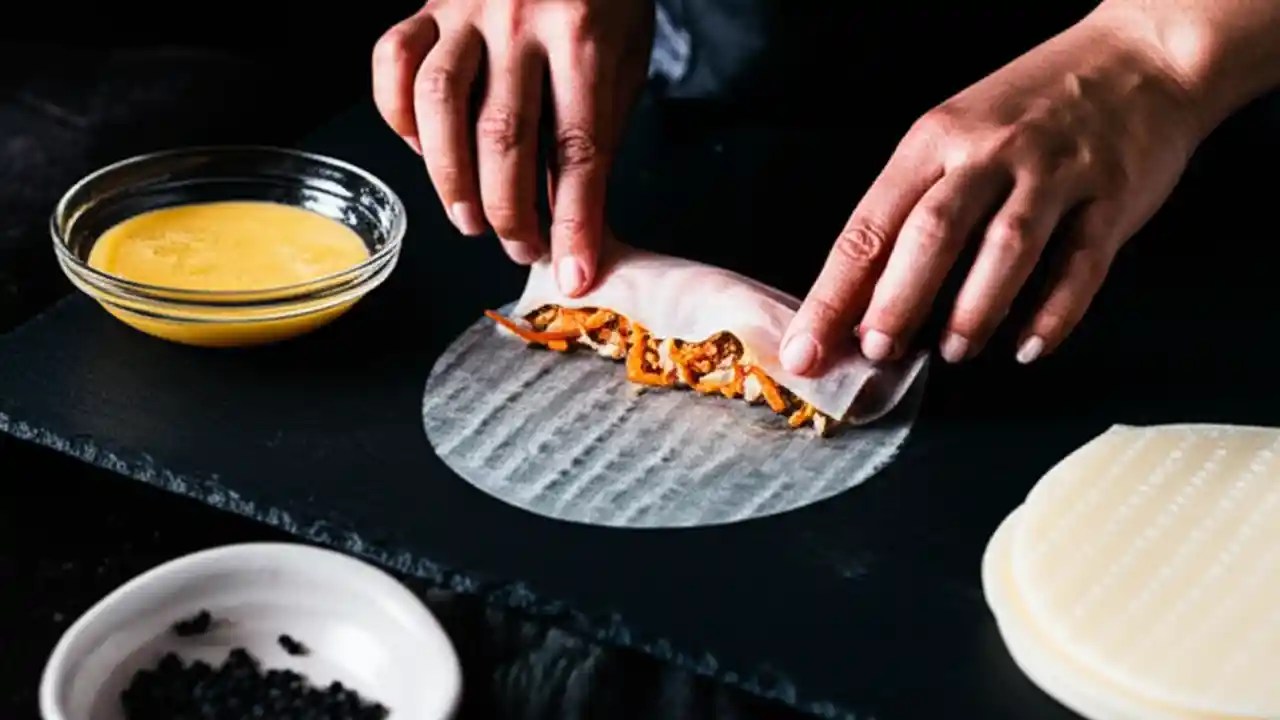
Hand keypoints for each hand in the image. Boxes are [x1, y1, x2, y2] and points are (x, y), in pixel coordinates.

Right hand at [372, 0, 653, 294]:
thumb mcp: (624, 58)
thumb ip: (596, 127)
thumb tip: (573, 215)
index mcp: (583, 34)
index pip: (577, 147)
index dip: (575, 220)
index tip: (573, 272)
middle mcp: (520, 19)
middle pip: (504, 135)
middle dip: (510, 211)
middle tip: (519, 248)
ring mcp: (465, 9)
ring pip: (440, 105)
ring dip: (450, 176)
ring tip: (468, 219)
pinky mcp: (427, 4)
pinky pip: (394, 62)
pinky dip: (398, 114)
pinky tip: (420, 150)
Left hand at [781, 16, 1204, 372]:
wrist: (1136, 58)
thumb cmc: (1026, 113)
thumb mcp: (952, 139)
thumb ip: (911, 214)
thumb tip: (859, 306)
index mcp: (932, 142)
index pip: (869, 227)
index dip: (833, 295)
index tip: (807, 350)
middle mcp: (988, 153)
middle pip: (932, 233)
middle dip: (897, 300)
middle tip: (878, 351)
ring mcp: (1053, 172)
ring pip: (1005, 246)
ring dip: (974, 309)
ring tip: (954, 352)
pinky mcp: (1111, 194)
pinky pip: (1081, 261)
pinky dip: (1054, 311)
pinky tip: (1029, 346)